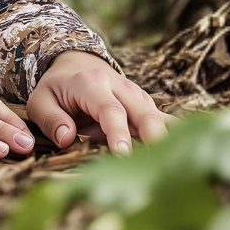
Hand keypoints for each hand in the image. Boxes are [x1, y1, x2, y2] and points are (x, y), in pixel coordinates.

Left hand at [26, 51, 170, 153]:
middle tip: (161, 164)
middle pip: (144, 112)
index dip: (118, 132)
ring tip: (177, 166)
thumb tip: (67, 138)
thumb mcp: (40, 99)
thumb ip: (50, 119)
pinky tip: (189, 155)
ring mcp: (136, 96)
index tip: (123, 154)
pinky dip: (178, 136)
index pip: (109, 109)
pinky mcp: (146, 105)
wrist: (75, 63)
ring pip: (159, 118)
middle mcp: (119, 87)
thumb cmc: (55, 87)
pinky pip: (166, 121)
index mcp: (90, 84)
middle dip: (154, 137)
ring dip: (168, 140)